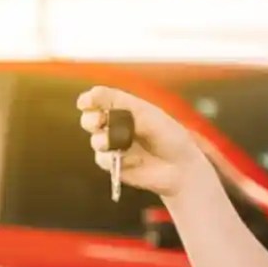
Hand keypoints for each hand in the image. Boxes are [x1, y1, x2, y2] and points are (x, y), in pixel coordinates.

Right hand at [77, 86, 210, 198]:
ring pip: (95, 140)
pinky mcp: (113, 165)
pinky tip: (134, 161)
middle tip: (100, 122)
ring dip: (105, 140)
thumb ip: (127, 111)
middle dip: (91, 119)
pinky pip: (103, 160)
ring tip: (123, 143)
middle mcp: (115, 125)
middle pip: (89, 119)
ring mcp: (113, 145)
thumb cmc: (170, 137)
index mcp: (124, 108)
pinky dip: (115, 159)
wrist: (180, 168)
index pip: (100, 98)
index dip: (90, 99)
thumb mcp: (151, 118)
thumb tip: (105, 110)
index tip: (86, 102)